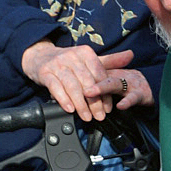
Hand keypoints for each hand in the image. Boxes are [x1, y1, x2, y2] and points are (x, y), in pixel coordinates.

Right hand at [20, 41, 152, 121]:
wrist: (39, 56)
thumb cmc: (67, 61)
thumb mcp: (88, 60)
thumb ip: (110, 61)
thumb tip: (131, 55)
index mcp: (86, 53)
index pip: (100, 75)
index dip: (105, 93)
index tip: (108, 108)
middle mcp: (72, 56)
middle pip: (87, 83)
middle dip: (95, 102)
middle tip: (99, 116)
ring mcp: (58, 64)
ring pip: (73, 86)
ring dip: (81, 104)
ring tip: (87, 117)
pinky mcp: (45, 72)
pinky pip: (55, 87)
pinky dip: (63, 99)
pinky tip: (70, 109)